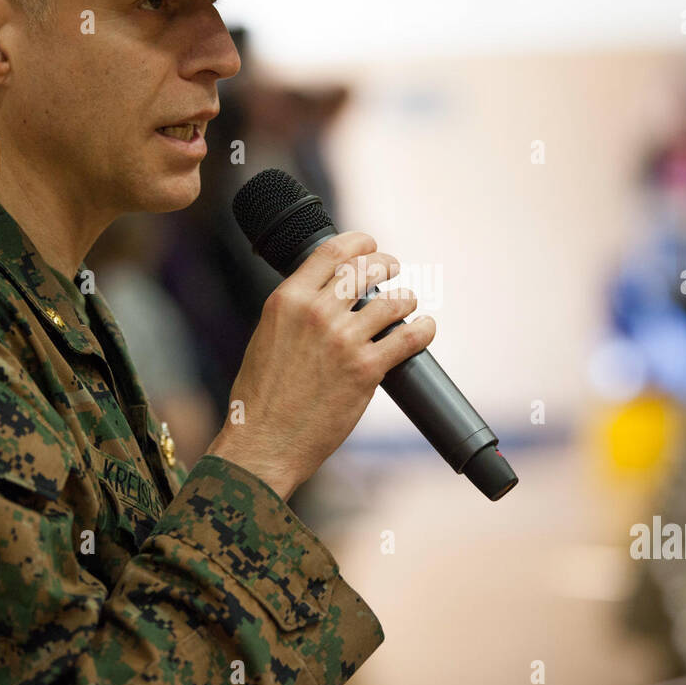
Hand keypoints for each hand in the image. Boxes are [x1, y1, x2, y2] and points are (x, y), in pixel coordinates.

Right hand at [205, 231, 435, 501]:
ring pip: (393, 300)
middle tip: (393, 269)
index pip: (332, 252)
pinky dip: (423, 329)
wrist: (264, 442)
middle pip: (367, 269)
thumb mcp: (267, 336)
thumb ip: (295, 311)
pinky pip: (408, 336)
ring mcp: (343, 339)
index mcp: (288, 300)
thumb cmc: (260, 397)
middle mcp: (317, 312)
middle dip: (386, 263)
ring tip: (407, 302)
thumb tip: (324, 296)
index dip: (359, 242)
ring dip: (405, 298)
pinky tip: (425, 328)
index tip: (370, 245)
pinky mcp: (366, 369)